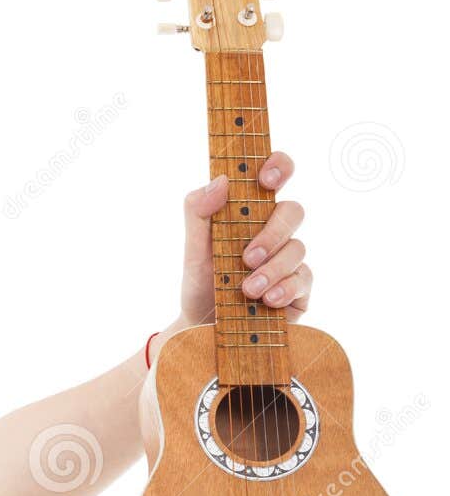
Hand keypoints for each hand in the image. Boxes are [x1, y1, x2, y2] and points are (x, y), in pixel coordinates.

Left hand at [149, 151, 312, 363]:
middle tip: (248, 257)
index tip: (266, 178)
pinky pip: (304, 279)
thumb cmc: (201, 283)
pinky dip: (284, 288)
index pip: (275, 174)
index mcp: (252, 211)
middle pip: (293, 211)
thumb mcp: (192, 249)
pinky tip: (266, 300)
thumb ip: (198, 212)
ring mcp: (290, 259)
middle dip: (272, 233)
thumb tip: (221, 181)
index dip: (278, 166)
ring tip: (248, 289)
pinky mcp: (299, 289)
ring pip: (298, 247)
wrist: (202, 329)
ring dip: (273, 268)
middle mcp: (275, 231)